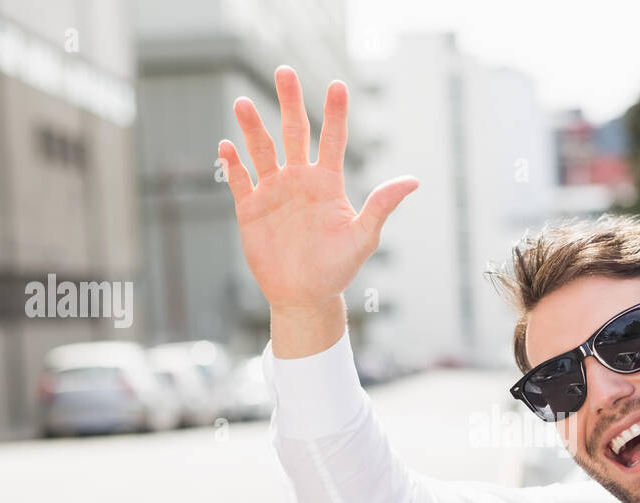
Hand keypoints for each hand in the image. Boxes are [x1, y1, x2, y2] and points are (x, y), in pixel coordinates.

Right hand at [217, 67, 418, 343]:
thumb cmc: (338, 269)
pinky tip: (226, 146)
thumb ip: (382, 206)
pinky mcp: (250, 208)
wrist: (304, 296)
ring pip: (261, 150)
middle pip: (293, 132)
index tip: (338, 85)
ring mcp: (273, 191)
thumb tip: (413, 181)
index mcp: (327, 183)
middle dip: (289, 102)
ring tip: (244, 103)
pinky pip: (238, 180)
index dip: (335, 113)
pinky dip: (232, 164)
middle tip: (284, 71)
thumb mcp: (363, 238)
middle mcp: (299, 179)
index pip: (332, 139)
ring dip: (252, 127)